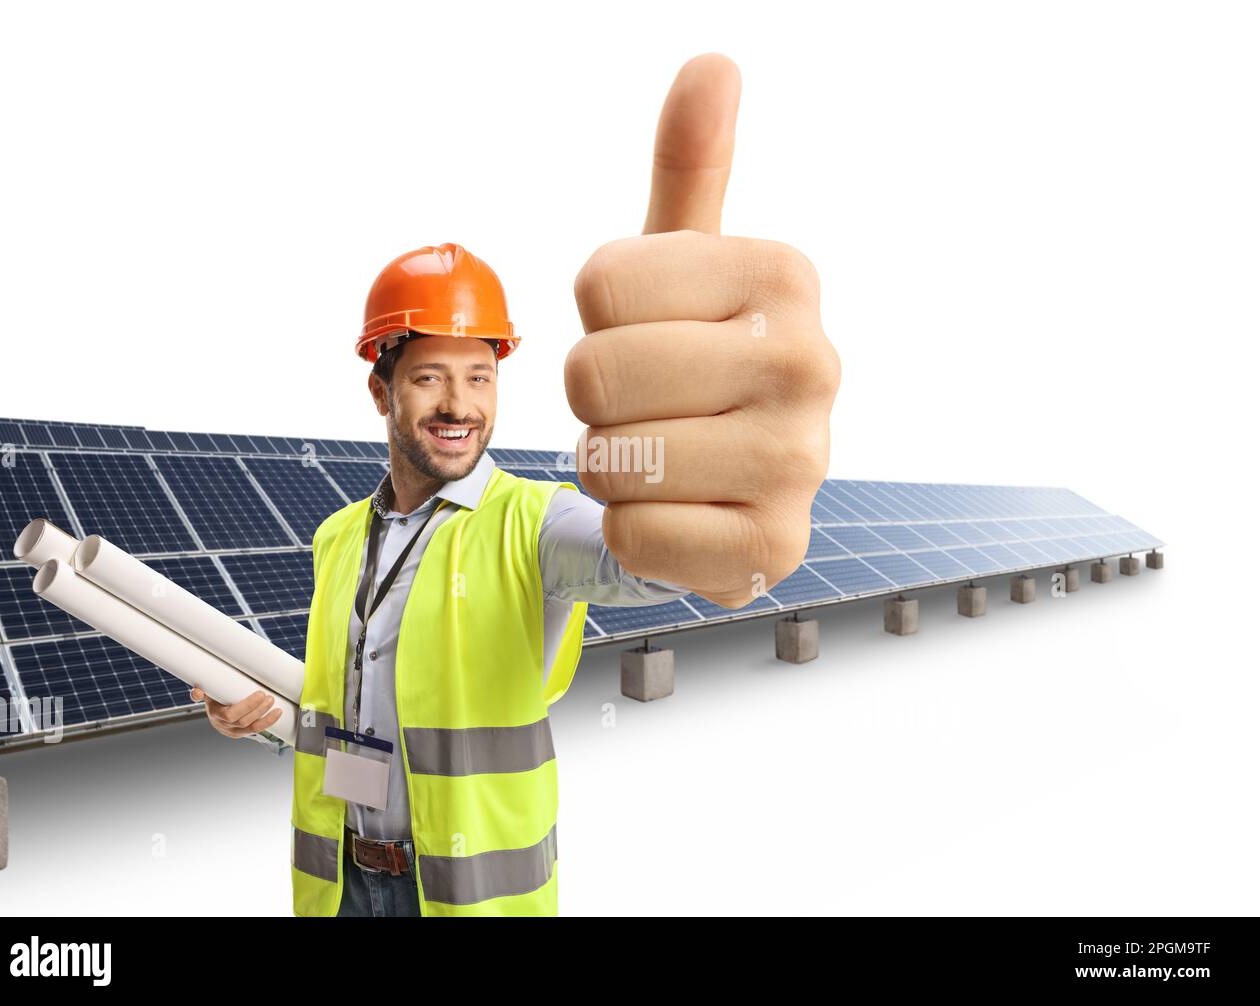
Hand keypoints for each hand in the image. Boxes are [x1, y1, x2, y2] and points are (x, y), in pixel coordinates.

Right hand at [191, 686, 282, 738]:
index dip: (247, 706)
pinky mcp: (243, 732)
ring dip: (265, 715)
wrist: (215, 712)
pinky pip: (257, 730)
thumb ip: (199, 693)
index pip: (231, 715)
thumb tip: (197, 692)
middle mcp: (225, 725)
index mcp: (216, 714)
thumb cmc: (213, 699)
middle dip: (259, 709)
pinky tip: (277, 713)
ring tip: (272, 702)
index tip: (259, 693)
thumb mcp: (206, 694)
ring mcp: (235, 730)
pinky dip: (268, 721)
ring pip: (252, 727)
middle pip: (244, 721)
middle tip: (268, 696)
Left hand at [565, 54, 839, 608]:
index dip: (596, 321)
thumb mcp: (682, 266)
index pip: (599, 287)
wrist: (729, 486)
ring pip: (612, 461)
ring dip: (612, 468)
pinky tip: (681, 515)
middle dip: (596, 402)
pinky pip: (635, 537)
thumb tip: (712, 66)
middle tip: (647, 408)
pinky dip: (632, 533)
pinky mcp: (776, 551)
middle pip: (595, 375)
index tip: (648, 333)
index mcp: (785, 276)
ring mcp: (803, 464)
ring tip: (665, 459)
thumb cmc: (691, 360)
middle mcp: (813, 363)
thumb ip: (689, 171)